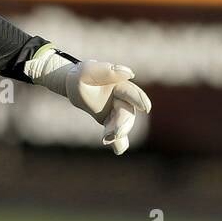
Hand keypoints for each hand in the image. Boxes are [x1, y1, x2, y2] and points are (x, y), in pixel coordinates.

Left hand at [26, 47, 152, 154]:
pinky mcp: (110, 121)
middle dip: (124, 123)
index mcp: (120, 85)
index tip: (146, 108)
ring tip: (106, 139)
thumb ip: (106, 70)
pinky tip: (119, 150)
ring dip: (117, 133)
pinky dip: (118, 142)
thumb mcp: (89, 70)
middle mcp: (122, 99)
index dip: (139, 100)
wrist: (74, 85)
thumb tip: (130, 73)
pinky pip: (116, 133)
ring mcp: (117, 111)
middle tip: (116, 133)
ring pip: (122, 123)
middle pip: (127, 112)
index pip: (131, 93)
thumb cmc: (82, 75)